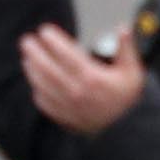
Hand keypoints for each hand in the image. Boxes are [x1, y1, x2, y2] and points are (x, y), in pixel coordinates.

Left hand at [18, 23, 145, 135]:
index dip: (53, 41)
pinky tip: (36, 82)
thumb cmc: (127, 100)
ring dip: (32, 70)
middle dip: (35, 53)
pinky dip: (38, 91)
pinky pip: (45, 103)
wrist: (126, 130)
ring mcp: (69, 106)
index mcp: (93, 78)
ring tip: (27, 58)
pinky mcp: (65, 117)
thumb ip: (126, 49)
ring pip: (43, 85)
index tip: (44, 31)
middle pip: (48, 69)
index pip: (67, 55)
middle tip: (27, 41)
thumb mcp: (133, 72)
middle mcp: (78, 92)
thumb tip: (123, 29)